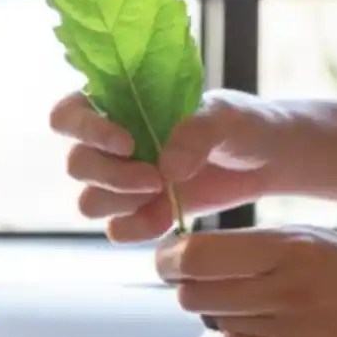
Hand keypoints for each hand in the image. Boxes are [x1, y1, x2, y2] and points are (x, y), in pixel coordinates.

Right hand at [50, 88, 277, 241]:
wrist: (268, 158)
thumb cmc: (241, 123)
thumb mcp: (226, 117)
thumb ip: (195, 134)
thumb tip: (166, 168)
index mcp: (116, 106)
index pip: (68, 116)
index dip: (85, 130)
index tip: (128, 142)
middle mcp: (109, 145)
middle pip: (76, 165)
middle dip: (112, 176)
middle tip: (155, 178)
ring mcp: (122, 182)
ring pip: (89, 202)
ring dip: (120, 203)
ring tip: (163, 192)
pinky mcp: (140, 213)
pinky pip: (116, 230)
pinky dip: (138, 228)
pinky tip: (167, 217)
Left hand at [157, 226, 336, 336]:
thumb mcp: (316, 241)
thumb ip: (255, 246)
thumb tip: (191, 252)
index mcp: (288, 249)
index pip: (193, 255)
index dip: (169, 258)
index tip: (168, 258)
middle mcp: (283, 289)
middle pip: (191, 293)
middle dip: (188, 287)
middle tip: (208, 282)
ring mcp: (289, 331)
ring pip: (212, 320)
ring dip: (220, 311)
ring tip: (256, 304)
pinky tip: (267, 330)